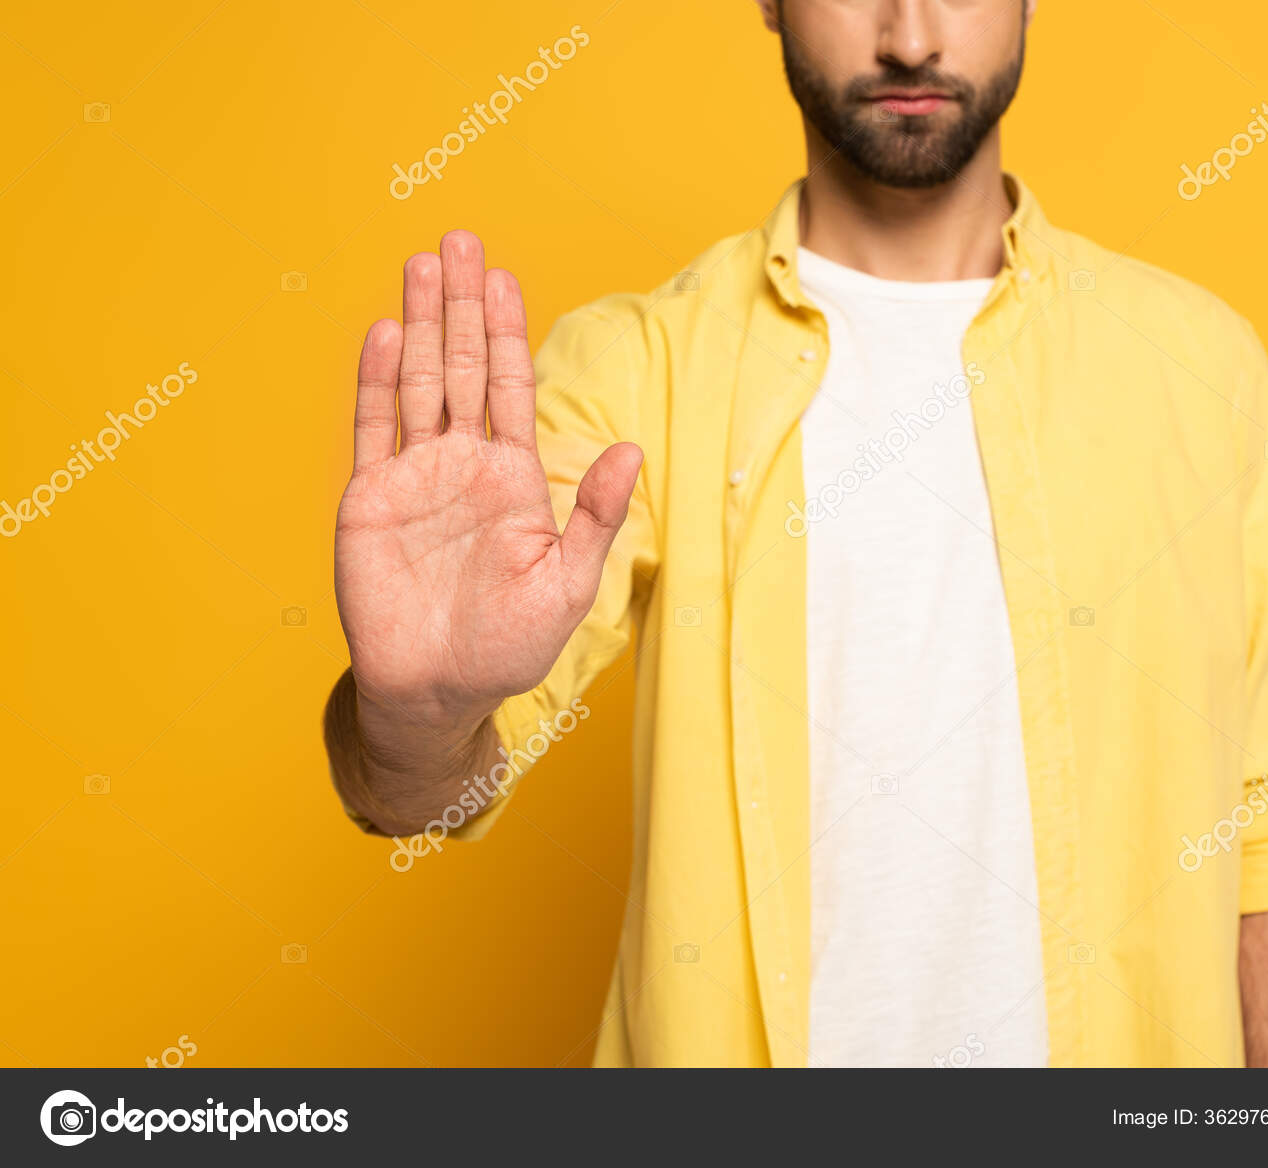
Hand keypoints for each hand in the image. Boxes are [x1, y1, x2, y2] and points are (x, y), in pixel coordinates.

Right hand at [333, 230, 640, 735]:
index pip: (512, 387)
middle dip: (464, 305)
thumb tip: (630, 450)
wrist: (436, 691)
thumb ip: (594, 515)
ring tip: (422, 264)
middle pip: (464, 367)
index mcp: (513, 477)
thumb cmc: (507, 646)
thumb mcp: (567, 583)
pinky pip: (373, 430)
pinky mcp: (369, 500)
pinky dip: (378, 381)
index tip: (505, 277)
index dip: (509, 331)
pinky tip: (387, 333)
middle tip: (460, 240)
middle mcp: (463, 465)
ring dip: (422, 324)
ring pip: (419, 383)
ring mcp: (414, 478)